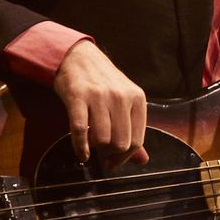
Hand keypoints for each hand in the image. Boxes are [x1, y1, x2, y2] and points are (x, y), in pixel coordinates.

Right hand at [52, 40, 149, 170]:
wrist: (79, 57)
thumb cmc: (104, 83)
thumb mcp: (125, 101)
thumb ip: (134, 130)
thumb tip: (142, 160)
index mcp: (137, 98)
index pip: (137, 140)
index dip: (125, 157)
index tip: (115, 162)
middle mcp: (120, 97)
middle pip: (120, 143)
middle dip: (111, 155)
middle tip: (103, 157)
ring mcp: (99, 96)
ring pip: (102, 139)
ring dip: (95, 148)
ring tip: (92, 145)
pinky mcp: (77, 97)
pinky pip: (80, 131)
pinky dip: (80, 148)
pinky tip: (81, 153)